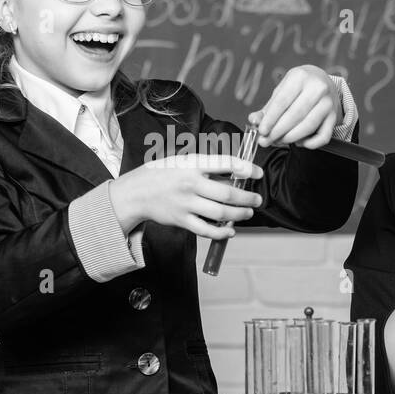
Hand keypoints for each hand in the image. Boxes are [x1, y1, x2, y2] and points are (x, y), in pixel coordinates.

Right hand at [109, 154, 264, 239]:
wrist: (136, 192)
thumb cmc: (162, 174)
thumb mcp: (182, 161)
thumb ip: (205, 166)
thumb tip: (234, 175)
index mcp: (192, 164)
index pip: (225, 163)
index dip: (246, 168)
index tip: (258, 173)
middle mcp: (190, 183)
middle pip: (227, 193)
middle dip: (247, 198)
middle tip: (257, 199)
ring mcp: (186, 203)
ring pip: (220, 213)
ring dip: (239, 214)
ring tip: (248, 212)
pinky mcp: (181, 220)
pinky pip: (206, 230)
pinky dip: (221, 233)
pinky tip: (230, 230)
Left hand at [250, 65, 339, 148]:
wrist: (322, 81)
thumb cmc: (298, 88)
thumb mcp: (282, 91)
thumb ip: (268, 108)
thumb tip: (254, 120)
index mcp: (300, 76)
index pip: (282, 101)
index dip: (270, 119)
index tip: (262, 131)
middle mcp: (317, 88)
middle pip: (295, 115)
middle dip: (278, 131)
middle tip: (266, 141)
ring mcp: (328, 102)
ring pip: (308, 126)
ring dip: (290, 138)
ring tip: (278, 141)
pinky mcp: (334, 116)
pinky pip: (323, 136)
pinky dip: (310, 143)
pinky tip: (299, 142)